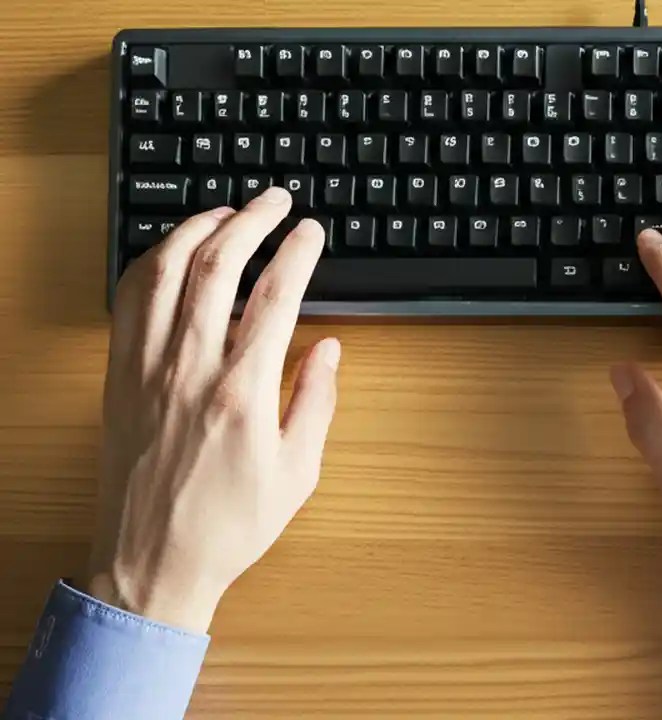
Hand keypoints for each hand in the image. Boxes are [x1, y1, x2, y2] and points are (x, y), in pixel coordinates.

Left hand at [88, 187, 338, 632]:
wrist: (152, 562)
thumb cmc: (229, 524)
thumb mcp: (298, 472)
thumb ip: (316, 402)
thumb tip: (327, 348)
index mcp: (243, 394)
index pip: (275, 297)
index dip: (298, 253)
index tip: (312, 231)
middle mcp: (190, 370)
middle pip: (220, 266)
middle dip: (252, 219)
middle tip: (275, 199)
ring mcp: (146, 368)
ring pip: (167, 271)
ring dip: (199, 228)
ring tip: (227, 211)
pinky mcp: (118, 375)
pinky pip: (128, 300)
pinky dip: (151, 261)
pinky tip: (173, 250)